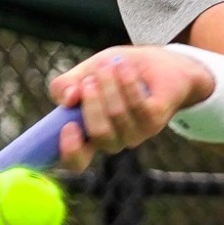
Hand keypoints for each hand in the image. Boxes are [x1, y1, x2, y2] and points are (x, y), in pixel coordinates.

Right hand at [47, 46, 214, 170]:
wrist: (158, 64)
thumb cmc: (116, 72)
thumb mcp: (85, 72)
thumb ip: (65, 85)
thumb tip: (67, 98)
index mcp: (91, 136)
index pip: (77, 161)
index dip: (70, 151)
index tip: (68, 127)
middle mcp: (114, 140)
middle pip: (99, 133)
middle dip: (92, 102)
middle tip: (91, 79)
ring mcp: (137, 133)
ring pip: (118, 115)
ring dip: (111, 86)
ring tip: (111, 64)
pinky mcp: (156, 121)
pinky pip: (139, 105)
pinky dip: (128, 83)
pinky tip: (124, 67)